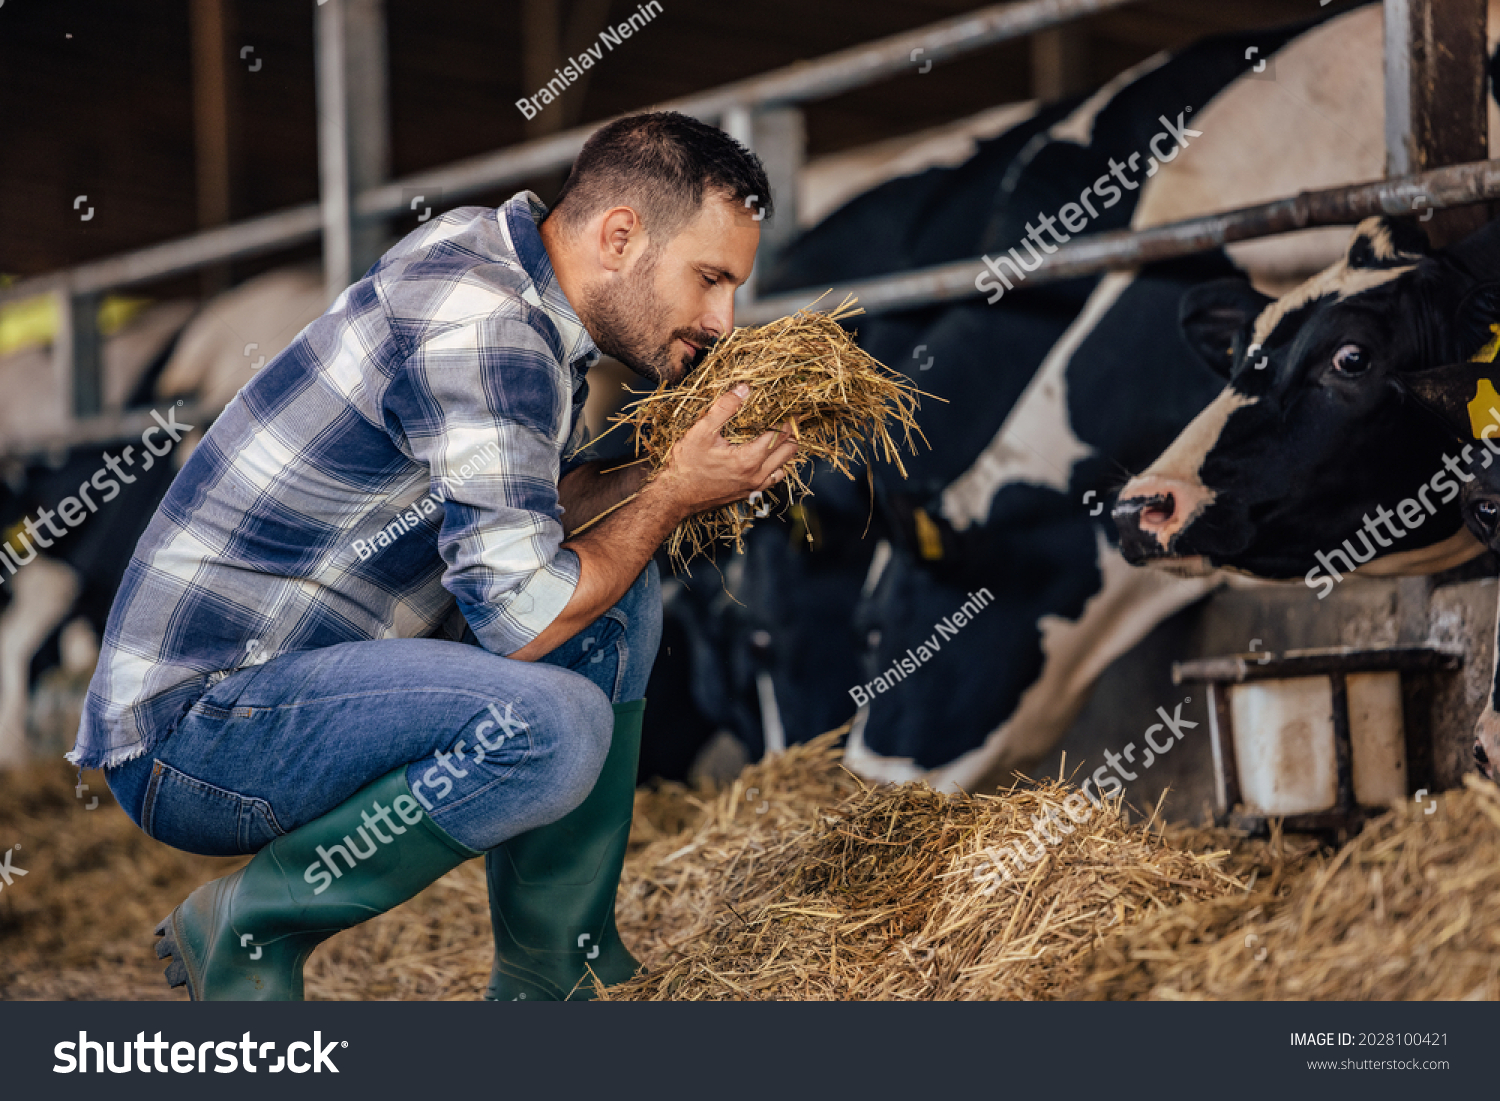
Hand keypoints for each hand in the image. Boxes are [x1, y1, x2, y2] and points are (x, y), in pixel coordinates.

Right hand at [652, 384, 797, 517]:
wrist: (675, 497)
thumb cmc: (686, 465)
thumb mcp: (702, 431)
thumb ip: (725, 408)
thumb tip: (744, 389)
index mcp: (749, 459)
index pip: (781, 435)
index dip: (787, 419)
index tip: (788, 408)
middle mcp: (757, 475)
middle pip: (789, 451)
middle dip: (790, 433)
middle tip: (785, 418)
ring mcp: (754, 487)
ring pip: (784, 466)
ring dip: (784, 451)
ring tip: (775, 435)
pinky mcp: (749, 494)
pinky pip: (772, 479)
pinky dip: (775, 466)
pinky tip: (764, 456)